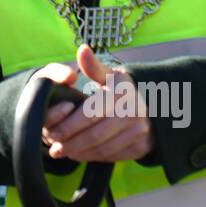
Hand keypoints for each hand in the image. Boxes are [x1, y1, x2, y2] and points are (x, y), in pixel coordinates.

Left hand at [38, 45, 155, 162]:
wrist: (152, 105)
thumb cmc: (120, 88)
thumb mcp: (108, 74)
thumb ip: (92, 66)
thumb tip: (82, 49)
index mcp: (121, 92)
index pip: (90, 113)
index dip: (69, 125)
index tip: (53, 133)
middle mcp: (133, 112)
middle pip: (95, 134)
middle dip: (71, 143)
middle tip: (54, 147)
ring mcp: (139, 131)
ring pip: (103, 148)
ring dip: (80, 153)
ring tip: (64, 152)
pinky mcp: (141, 147)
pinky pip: (113, 156)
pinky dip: (94, 157)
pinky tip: (81, 154)